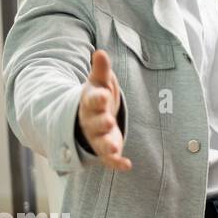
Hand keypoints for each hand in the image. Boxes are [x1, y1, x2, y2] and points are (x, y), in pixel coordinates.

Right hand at [77, 49, 130, 171]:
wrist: (90, 117)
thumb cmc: (98, 96)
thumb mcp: (100, 82)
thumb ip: (101, 70)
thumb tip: (100, 52)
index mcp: (91, 102)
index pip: (93, 100)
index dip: (98, 98)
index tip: (103, 95)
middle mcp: (92, 121)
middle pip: (95, 123)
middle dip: (101, 123)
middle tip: (109, 122)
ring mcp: (98, 137)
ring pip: (100, 143)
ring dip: (107, 146)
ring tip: (115, 149)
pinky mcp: (106, 149)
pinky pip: (109, 159)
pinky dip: (116, 163)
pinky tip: (126, 165)